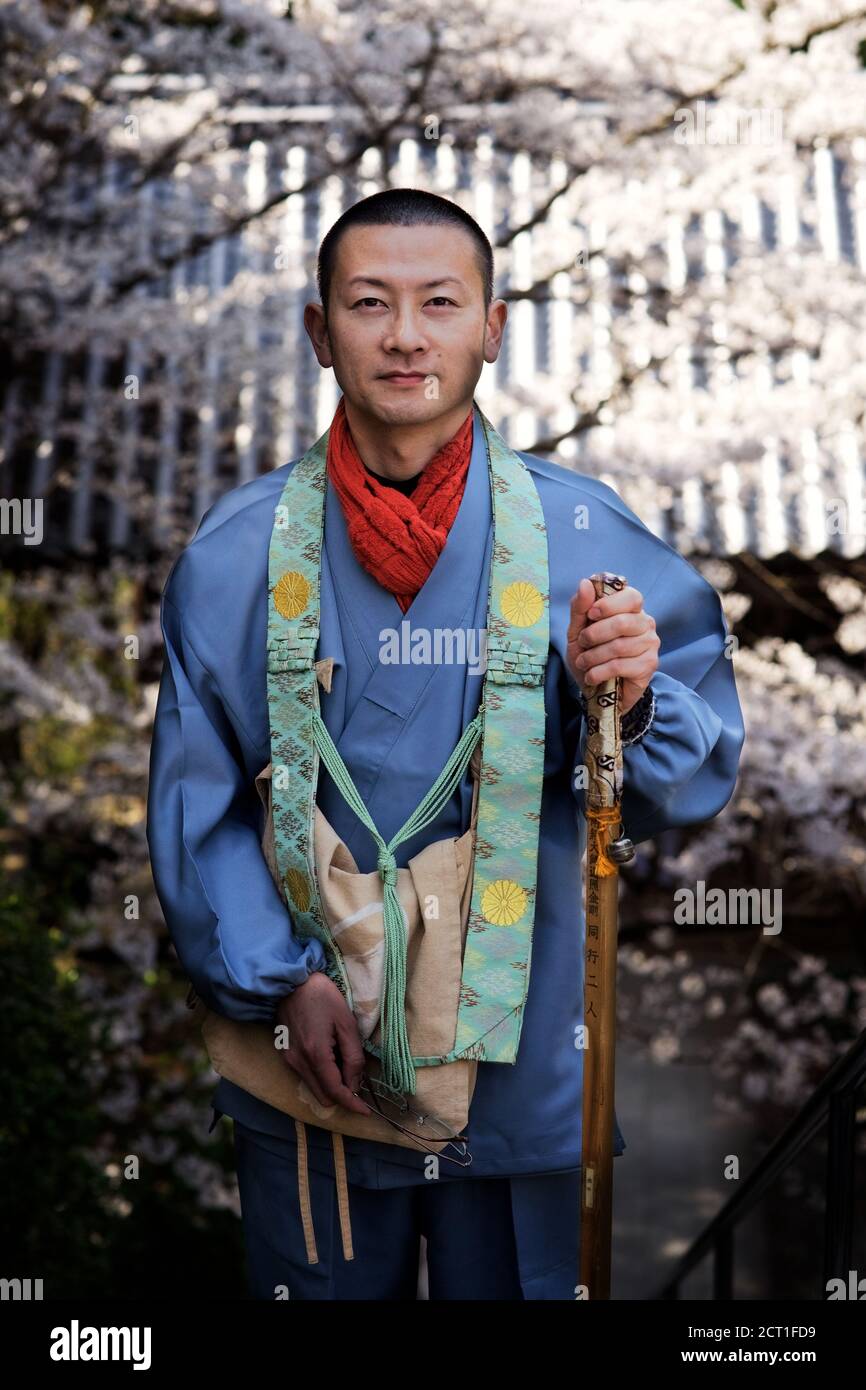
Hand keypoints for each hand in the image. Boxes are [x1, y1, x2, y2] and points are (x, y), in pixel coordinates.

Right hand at [275, 972, 368, 1115]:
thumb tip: (356, 1084)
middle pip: (324, 1097)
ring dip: (331, 1084)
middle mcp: (298, 1063)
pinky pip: (306, 1076)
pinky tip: (329, 1055)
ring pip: (315, 1088)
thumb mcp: (346, 1023)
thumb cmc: (323, 997)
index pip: (336, 1092)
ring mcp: (289, 1060)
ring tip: (343, 1060)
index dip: (352, 1104)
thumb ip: (353, 1057)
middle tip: (357, 1077)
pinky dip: (320, 1074)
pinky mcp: (285, 1055)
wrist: (291, 981)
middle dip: (342, 1094)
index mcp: (316, 1055)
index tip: (366, 1111)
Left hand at [566, 578, 659, 715]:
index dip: (609, 604)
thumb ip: (580, 608)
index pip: (631, 596)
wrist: (597, 689)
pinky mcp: (649, 666)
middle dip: (594, 634)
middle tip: (582, 643)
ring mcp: (650, 644)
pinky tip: (592, 676)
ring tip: (583, 663)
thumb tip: (585, 582)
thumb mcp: (577, 631)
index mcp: (631, 609)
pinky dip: (599, 672)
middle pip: (623, 622)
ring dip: (593, 657)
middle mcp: (645, 623)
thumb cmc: (590, 655)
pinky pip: (620, 665)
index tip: (591, 614)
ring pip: (619, 646)